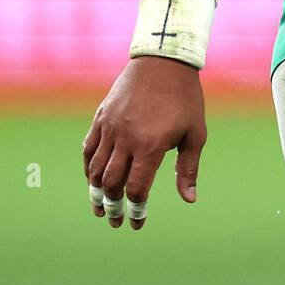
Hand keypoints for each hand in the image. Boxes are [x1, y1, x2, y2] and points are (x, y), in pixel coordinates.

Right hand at [82, 57, 206, 229]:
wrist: (164, 61)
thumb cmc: (185, 98)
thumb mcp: (195, 133)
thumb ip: (188, 168)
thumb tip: (189, 199)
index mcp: (151, 146)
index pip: (136, 189)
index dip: (135, 211)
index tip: (136, 223)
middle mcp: (126, 139)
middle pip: (112, 184)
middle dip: (112, 207)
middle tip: (115, 220)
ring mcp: (110, 128)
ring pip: (96, 169)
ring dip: (96, 193)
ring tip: (100, 208)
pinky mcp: (101, 117)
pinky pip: (89, 149)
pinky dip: (89, 168)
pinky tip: (93, 180)